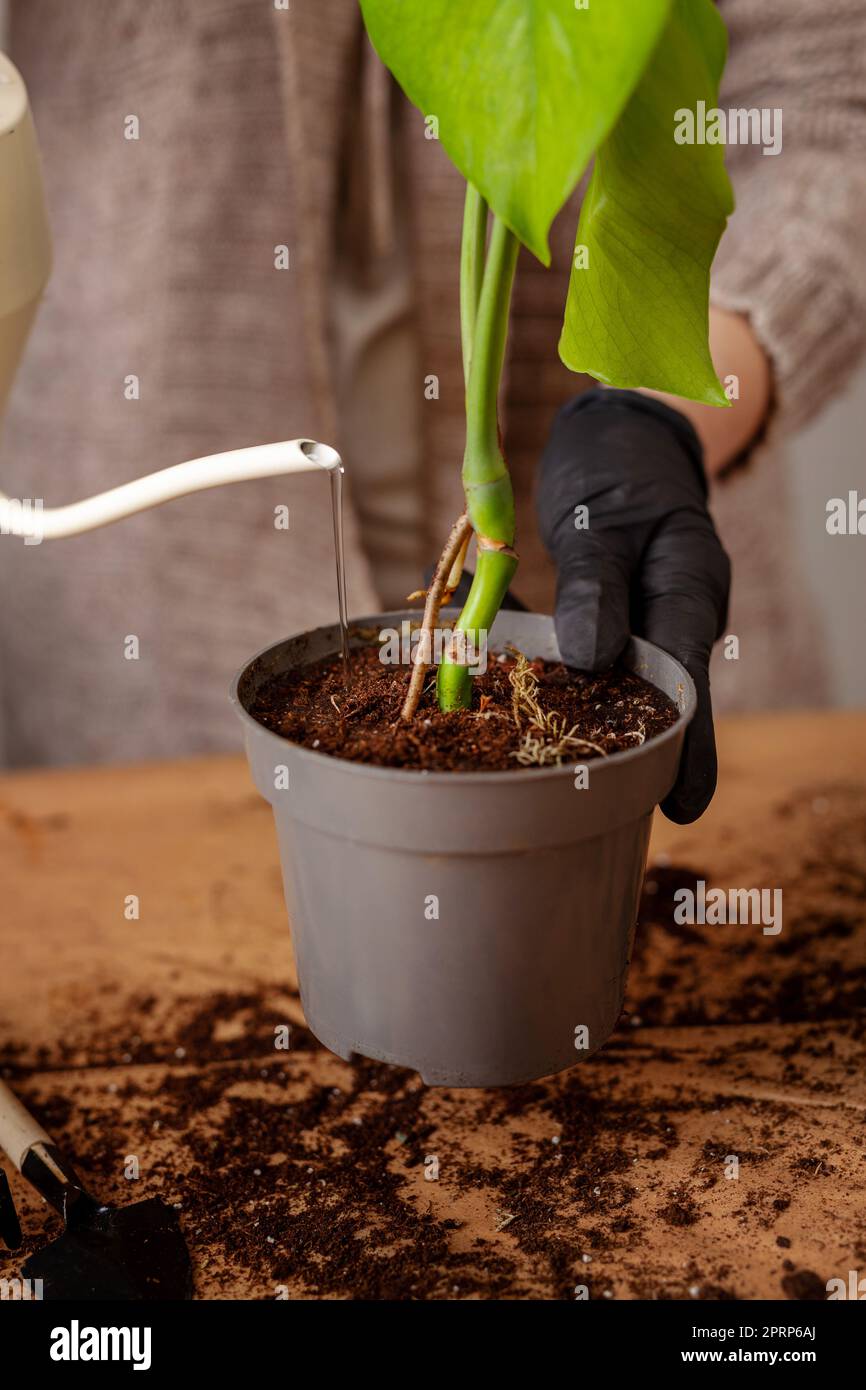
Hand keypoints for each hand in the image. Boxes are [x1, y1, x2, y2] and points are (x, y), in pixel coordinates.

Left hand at [537, 388, 730, 823]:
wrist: (611, 436)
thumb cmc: (613, 466)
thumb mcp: (601, 516)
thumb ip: (594, 582)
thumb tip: (590, 658)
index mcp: (689, 589)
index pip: (690, 679)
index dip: (687, 745)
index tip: (680, 802)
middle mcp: (669, 616)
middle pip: (662, 699)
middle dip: (646, 756)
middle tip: (630, 817)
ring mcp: (638, 623)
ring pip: (619, 689)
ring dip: (595, 730)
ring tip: (571, 789)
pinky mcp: (603, 624)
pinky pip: (583, 666)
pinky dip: (555, 688)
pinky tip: (518, 716)